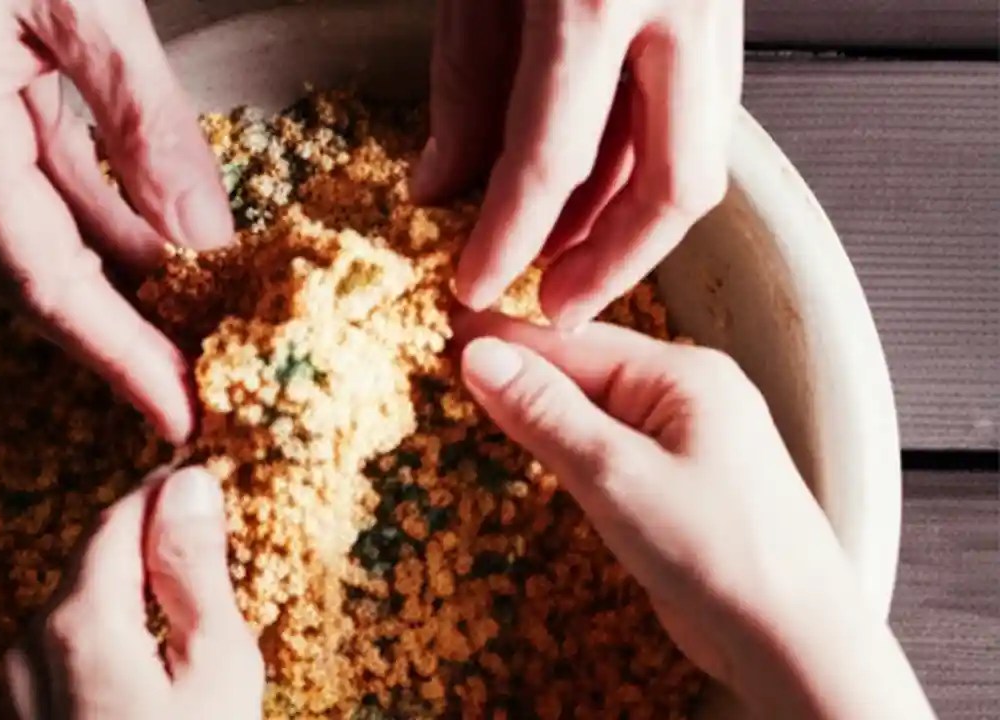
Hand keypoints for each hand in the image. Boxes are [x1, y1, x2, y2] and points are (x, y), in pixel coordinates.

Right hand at [0, 0, 233, 442]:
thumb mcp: (83, 2)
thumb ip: (144, 121)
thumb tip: (204, 236)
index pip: (42, 277)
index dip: (112, 354)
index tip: (176, 411)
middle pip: (39, 277)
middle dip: (121, 341)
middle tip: (197, 393)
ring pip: (51, 238)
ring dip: (124, 289)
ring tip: (196, 334)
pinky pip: (57, 189)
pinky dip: (117, 226)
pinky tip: (169, 250)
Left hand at [5, 467, 263, 719]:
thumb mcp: (218, 670)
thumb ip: (196, 573)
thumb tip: (189, 485)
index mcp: (80, 620)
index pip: (118, 518)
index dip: (167, 493)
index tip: (211, 487)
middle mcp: (33, 644)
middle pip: (95, 557)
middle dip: (152, 540)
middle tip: (212, 544)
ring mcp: (23, 685)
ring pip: (84, 602)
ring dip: (134, 588)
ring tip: (192, 600)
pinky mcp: (30, 714)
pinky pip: (71, 647)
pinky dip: (115, 632)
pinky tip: (157, 654)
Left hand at [416, 0, 741, 327]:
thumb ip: (465, 82)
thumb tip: (442, 186)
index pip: (552, 159)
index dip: (509, 239)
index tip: (476, 287)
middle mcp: (681, 6)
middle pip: (672, 183)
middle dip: (613, 263)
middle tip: (556, 303)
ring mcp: (718, 5)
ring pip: (700, 151)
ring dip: (632, 216)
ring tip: (565, 250)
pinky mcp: (728, 5)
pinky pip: (702, 106)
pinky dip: (651, 157)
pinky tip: (602, 184)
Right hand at [454, 312, 935, 718]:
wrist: (794, 642)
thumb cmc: (718, 553)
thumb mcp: (617, 475)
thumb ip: (546, 413)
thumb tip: (478, 353)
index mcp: (686, 374)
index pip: (573, 345)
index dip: (504, 340)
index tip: (442, 324)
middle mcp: (690, 397)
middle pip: (584, 371)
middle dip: (518, 370)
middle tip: (443, 360)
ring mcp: (688, 442)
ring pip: (595, 411)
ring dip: (539, 409)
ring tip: (473, 395)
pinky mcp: (679, 486)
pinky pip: (611, 449)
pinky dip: (567, 446)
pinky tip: (534, 447)